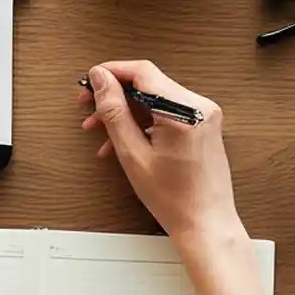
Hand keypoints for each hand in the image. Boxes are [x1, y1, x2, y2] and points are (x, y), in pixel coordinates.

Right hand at [80, 61, 240, 243]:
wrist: (206, 223)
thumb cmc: (175, 199)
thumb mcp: (133, 154)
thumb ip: (114, 112)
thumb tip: (100, 80)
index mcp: (183, 110)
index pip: (142, 72)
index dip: (111, 72)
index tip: (89, 82)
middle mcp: (198, 106)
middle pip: (147, 83)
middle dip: (114, 95)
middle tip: (88, 108)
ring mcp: (203, 114)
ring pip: (154, 98)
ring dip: (126, 110)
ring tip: (100, 130)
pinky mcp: (203, 124)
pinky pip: (166, 111)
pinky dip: (143, 120)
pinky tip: (123, 139)